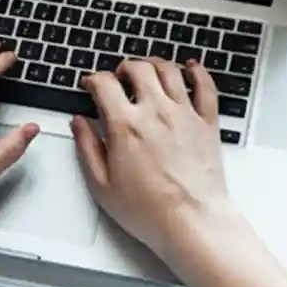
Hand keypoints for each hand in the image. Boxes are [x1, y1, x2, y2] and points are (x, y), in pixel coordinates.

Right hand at [72, 58, 238, 260]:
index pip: (105, 84)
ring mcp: (185, 115)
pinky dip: (198, 72)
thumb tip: (79, 124)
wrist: (192, 222)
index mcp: (126, 126)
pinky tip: (192, 68)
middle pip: (139, 69)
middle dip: (124, 67)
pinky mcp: (207, 123)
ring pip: (170, 71)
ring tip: (148, 68)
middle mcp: (156, 112)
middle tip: (119, 75)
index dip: (93, 79)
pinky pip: (205, 87)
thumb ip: (87, 148)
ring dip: (155, 64)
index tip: (91, 84)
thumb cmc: (149, 211)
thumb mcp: (102, 185)